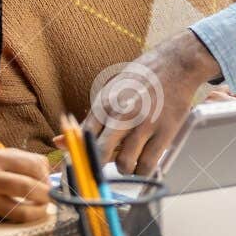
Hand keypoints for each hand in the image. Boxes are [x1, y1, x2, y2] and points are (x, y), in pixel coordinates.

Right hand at [0, 145, 49, 221]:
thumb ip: (13, 160)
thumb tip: (44, 169)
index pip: (33, 163)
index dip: (45, 173)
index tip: (48, 179)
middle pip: (30, 183)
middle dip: (47, 192)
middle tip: (51, 195)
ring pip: (22, 204)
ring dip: (40, 207)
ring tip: (44, 207)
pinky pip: (10, 216)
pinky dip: (25, 216)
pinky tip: (30, 214)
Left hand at [86, 32, 219, 174]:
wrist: (177, 63)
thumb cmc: (143, 78)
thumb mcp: (111, 92)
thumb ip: (89, 120)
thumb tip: (58, 143)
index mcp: (104, 103)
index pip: (82, 139)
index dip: (80, 157)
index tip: (82, 166)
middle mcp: (122, 114)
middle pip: (100, 155)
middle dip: (99, 167)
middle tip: (105, 168)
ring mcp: (144, 124)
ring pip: (124, 165)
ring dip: (125, 169)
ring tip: (130, 161)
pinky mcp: (164, 132)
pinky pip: (147, 165)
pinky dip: (142, 171)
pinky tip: (143, 164)